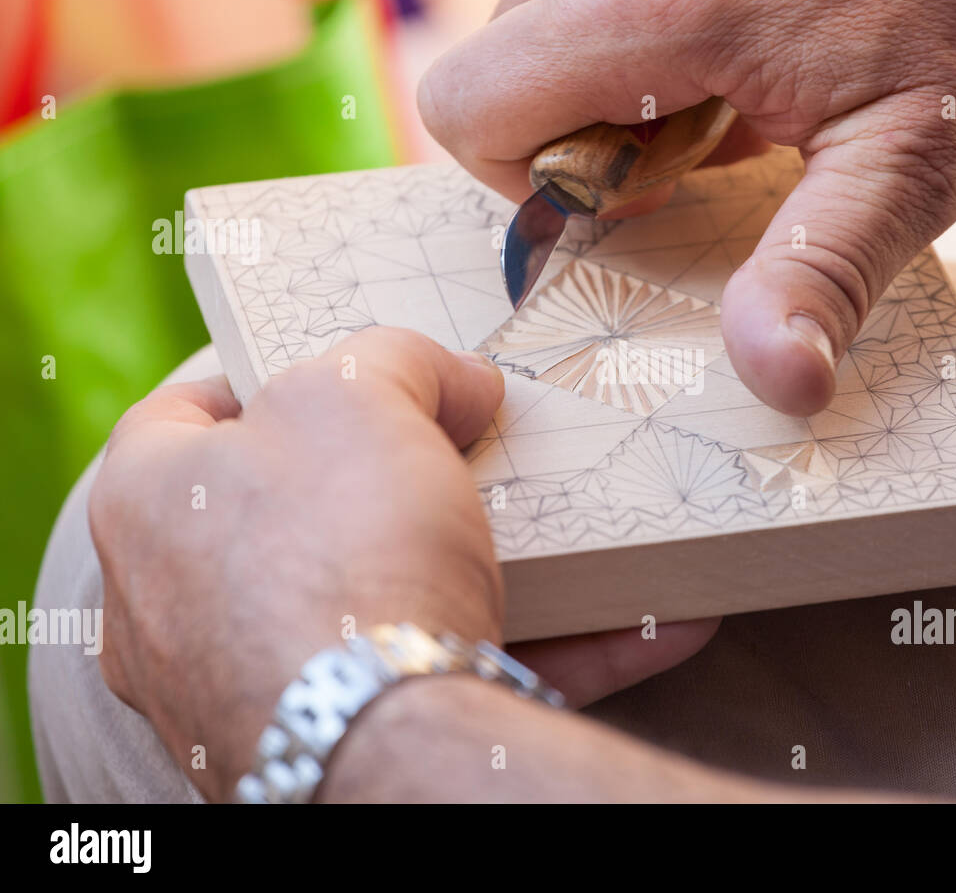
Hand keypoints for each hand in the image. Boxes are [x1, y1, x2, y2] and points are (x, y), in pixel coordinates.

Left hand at [89, 328, 715, 798]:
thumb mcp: (358, 391)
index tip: (353, 370)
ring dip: (493, 569)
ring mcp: (259, 689)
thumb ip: (400, 358)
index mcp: (153, 504)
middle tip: (469, 447)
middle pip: (299, 514)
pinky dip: (550, 648)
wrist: (380, 743)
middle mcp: (182, 607)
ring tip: (576, 533)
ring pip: (389, 606)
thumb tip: (461, 387)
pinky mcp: (343, 748)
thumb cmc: (337, 548)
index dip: (270, 373)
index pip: (185, 412)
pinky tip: (650, 624)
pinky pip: (456, 680)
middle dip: (395, 478)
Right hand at [419, 0, 955, 414]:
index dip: (524, 179)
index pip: (472, 102)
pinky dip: (638, 28)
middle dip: (568, 133)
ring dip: (605, 79)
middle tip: (688, 148)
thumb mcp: (912, 163)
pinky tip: (735, 44)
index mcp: (665, 9)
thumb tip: (776, 382)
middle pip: (499, 61)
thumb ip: (824, 272)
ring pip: (542, 15)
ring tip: (720, 93)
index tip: (636, 197)